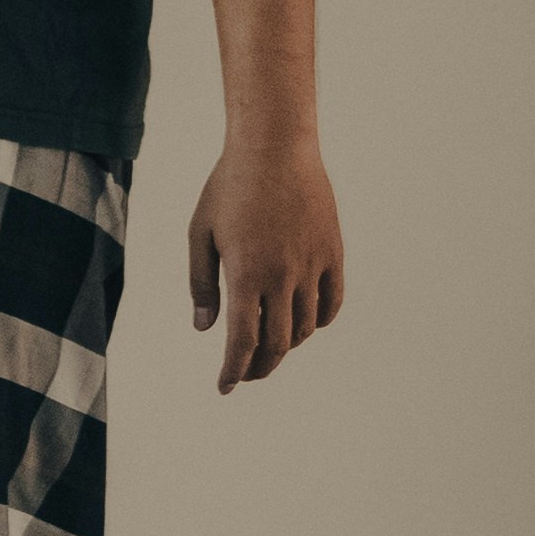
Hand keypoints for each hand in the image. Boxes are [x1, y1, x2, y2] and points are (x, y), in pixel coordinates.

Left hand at [187, 135, 343, 389]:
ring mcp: (312, 266)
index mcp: (245, 274)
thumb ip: (203, 283)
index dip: (234, 370)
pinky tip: (303, 325)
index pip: (242, 341)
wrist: (274, 148)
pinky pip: (331, 303)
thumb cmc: (228, 188)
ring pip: (305, 327)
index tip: (225, 387)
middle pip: (276, 344)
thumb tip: (205, 327)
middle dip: (259, 367)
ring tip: (270, 346)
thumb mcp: (201, 234)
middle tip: (245, 374)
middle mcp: (282, 276)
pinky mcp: (333, 254)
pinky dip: (318, 322)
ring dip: (287, 345)